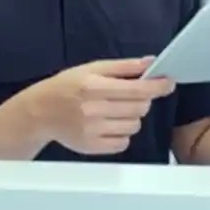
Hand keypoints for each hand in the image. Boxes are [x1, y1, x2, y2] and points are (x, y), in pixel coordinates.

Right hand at [24, 57, 176, 155]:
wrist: (40, 112)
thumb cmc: (67, 86)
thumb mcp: (92, 68)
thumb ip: (123, 67)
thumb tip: (151, 62)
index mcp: (93, 86)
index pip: (137, 88)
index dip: (157, 86)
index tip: (169, 82)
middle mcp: (93, 110)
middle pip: (140, 108)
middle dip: (142, 100)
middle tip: (131, 95)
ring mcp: (92, 131)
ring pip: (134, 126)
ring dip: (132, 117)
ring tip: (114, 110)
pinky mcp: (92, 147)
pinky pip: (123, 143)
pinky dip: (122, 134)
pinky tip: (109, 124)